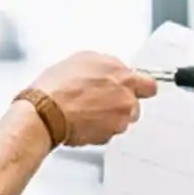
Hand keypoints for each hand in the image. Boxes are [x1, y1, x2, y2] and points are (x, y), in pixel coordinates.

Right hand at [29, 51, 157, 146]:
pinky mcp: (110, 134)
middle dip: (122, 106)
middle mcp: (126, 95)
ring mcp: (120, 116)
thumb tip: (110, 68)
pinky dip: (98, 130)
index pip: (148, 84)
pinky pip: (108, 133)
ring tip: (86, 113)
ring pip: (122, 120)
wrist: (45, 112)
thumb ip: (105, 65)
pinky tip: (82, 122)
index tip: (134, 91)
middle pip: (135, 105)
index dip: (139, 89)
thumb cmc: (57, 87)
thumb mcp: (81, 60)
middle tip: (102, 104)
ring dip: (109, 119)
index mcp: (122, 74)